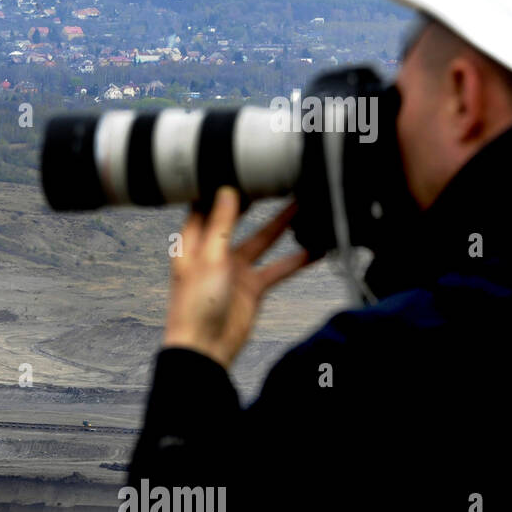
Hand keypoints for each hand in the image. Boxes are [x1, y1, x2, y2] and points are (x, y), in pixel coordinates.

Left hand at [162, 187, 314, 368]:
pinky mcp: (253, 287)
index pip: (206, 204)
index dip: (221, 185)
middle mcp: (214, 250)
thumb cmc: (195, 305)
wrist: (205, 349)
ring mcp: (235, 268)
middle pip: (237, 217)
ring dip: (283, 224)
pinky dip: (298, 259)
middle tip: (277, 175)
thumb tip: (227, 189)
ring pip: (263, 239)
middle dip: (255, 198)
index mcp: (193, 241)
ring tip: (305, 201)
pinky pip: (279, 268)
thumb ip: (221, 225)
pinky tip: (319, 247)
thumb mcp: (209, 259)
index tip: (239, 162)